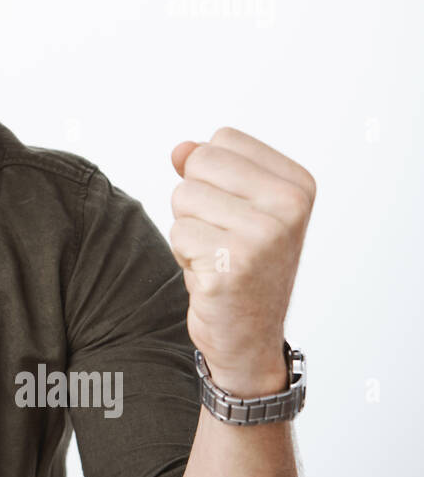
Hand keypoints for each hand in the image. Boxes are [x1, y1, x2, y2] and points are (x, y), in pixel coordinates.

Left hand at [170, 128, 314, 396]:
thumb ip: (207, 169)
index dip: (211, 175)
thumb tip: (181, 149)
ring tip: (216, 255)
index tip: (234, 211)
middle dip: (193, 201)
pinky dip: (184, 255)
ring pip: (183, 197)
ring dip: (188, 230)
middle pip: (198, 164)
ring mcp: (264, 236)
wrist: (247, 336)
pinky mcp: (233, 264)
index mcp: (297, 184)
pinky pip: (178, 233)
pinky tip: (211, 274)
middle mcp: (290, 206)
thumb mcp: (232, 206)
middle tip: (219, 236)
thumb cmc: (238, 264)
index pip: (222, 140)